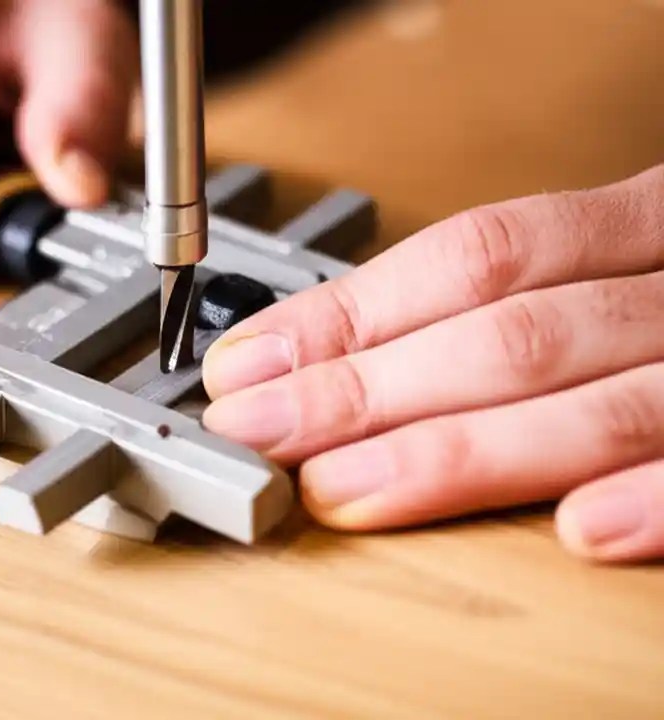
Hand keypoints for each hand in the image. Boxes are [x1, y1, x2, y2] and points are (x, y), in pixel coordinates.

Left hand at [202, 165, 663, 562]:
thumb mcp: (624, 265)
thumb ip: (511, 299)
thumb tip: (331, 353)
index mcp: (647, 224)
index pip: (477, 259)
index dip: (350, 314)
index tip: (247, 363)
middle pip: (513, 335)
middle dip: (365, 390)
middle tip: (259, 431)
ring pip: (603, 405)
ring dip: (454, 453)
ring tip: (340, 489)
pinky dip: (655, 498)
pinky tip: (579, 533)